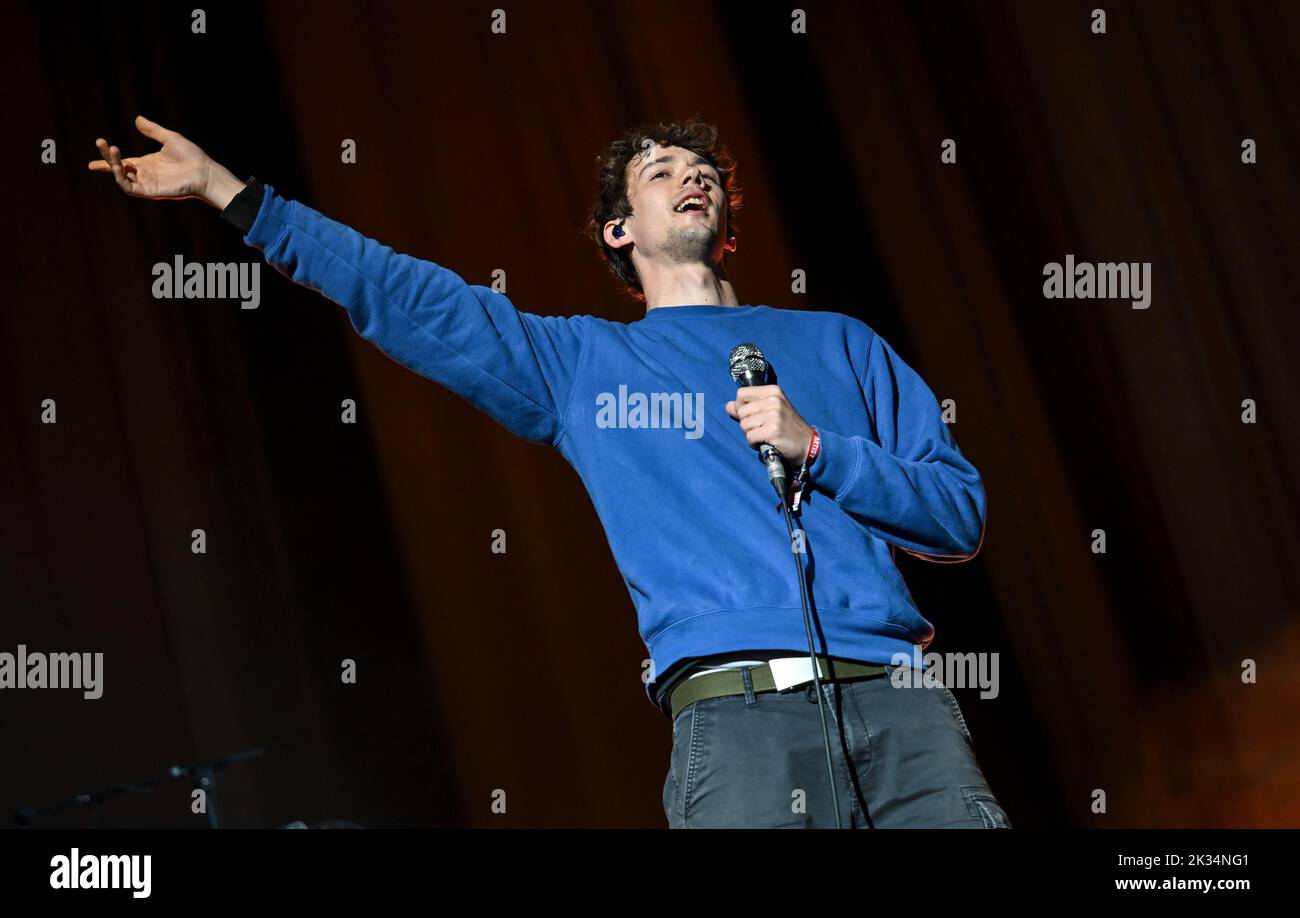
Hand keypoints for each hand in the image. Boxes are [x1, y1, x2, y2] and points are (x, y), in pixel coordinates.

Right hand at [87, 115, 243, 208]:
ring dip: (114, 165)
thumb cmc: (191, 156)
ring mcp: (147, 184)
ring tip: (113, 150)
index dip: (108, 157)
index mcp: (148, 163)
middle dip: (107, 156)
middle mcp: (145, 174)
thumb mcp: (169, 138)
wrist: (204, 171)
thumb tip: (138, 119)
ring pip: (122, 178)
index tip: (98, 146)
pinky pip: (130, 189)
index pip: (123, 161)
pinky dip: (121, 179)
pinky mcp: (151, 192)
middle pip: (119, 167)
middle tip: (101, 142)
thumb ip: (153, 130)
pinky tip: (120, 166)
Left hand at [725, 384, 814, 465]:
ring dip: (751, 434)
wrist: (808, 444)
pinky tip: (766, 442)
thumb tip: (728, 406)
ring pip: (744, 425)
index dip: (741, 407)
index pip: (741, 394)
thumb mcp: (771, 411)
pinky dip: (755, 443)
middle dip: (747, 424)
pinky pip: (750, 437)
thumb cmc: (788, 427)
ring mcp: (774, 415)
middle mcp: (774, 400)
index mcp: (773, 391)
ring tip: (765, 435)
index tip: (752, 416)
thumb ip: (749, 407)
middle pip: (741, 412)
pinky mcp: (773, 430)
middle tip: (762, 429)